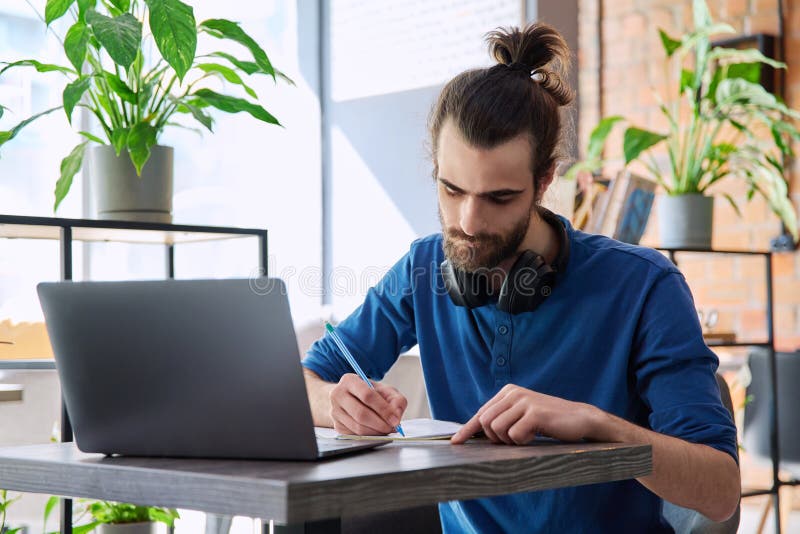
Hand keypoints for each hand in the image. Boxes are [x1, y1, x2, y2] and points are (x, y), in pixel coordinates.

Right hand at [329, 373, 407, 434]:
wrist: (349, 398)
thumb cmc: (369, 393)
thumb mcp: (384, 390)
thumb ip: (396, 400)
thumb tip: (396, 415)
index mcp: (349, 380)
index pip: (367, 395)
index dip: (383, 409)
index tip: (395, 419)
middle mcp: (338, 395)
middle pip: (361, 414)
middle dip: (380, 424)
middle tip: (392, 427)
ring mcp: (335, 411)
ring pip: (358, 427)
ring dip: (376, 432)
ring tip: (387, 429)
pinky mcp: (337, 425)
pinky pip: (355, 435)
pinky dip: (369, 435)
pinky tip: (377, 430)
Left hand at [451, 384, 599, 444]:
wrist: (581, 419)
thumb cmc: (550, 422)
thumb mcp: (522, 415)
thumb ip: (503, 418)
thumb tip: (477, 433)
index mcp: (508, 391)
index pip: (481, 413)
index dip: (467, 430)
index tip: (455, 442)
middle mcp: (513, 392)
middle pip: (485, 423)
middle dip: (496, 438)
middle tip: (516, 440)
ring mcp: (524, 401)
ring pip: (497, 430)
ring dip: (510, 441)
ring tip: (527, 436)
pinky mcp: (534, 412)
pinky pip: (514, 435)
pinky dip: (523, 441)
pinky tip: (537, 435)